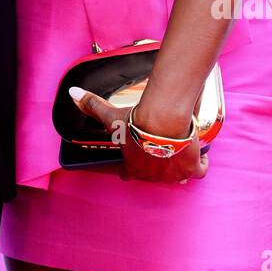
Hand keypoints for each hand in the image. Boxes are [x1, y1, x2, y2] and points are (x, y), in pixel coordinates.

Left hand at [69, 89, 208, 184]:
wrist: (163, 120)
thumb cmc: (136, 121)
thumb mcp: (110, 115)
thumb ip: (91, 105)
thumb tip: (72, 95)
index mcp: (133, 167)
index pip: (128, 174)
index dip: (131, 169)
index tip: (135, 161)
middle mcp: (152, 176)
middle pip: (154, 175)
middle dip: (156, 166)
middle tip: (160, 153)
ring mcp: (173, 175)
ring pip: (177, 176)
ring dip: (177, 168)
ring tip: (179, 156)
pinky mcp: (192, 169)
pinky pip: (198, 171)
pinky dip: (199, 165)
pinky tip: (199, 157)